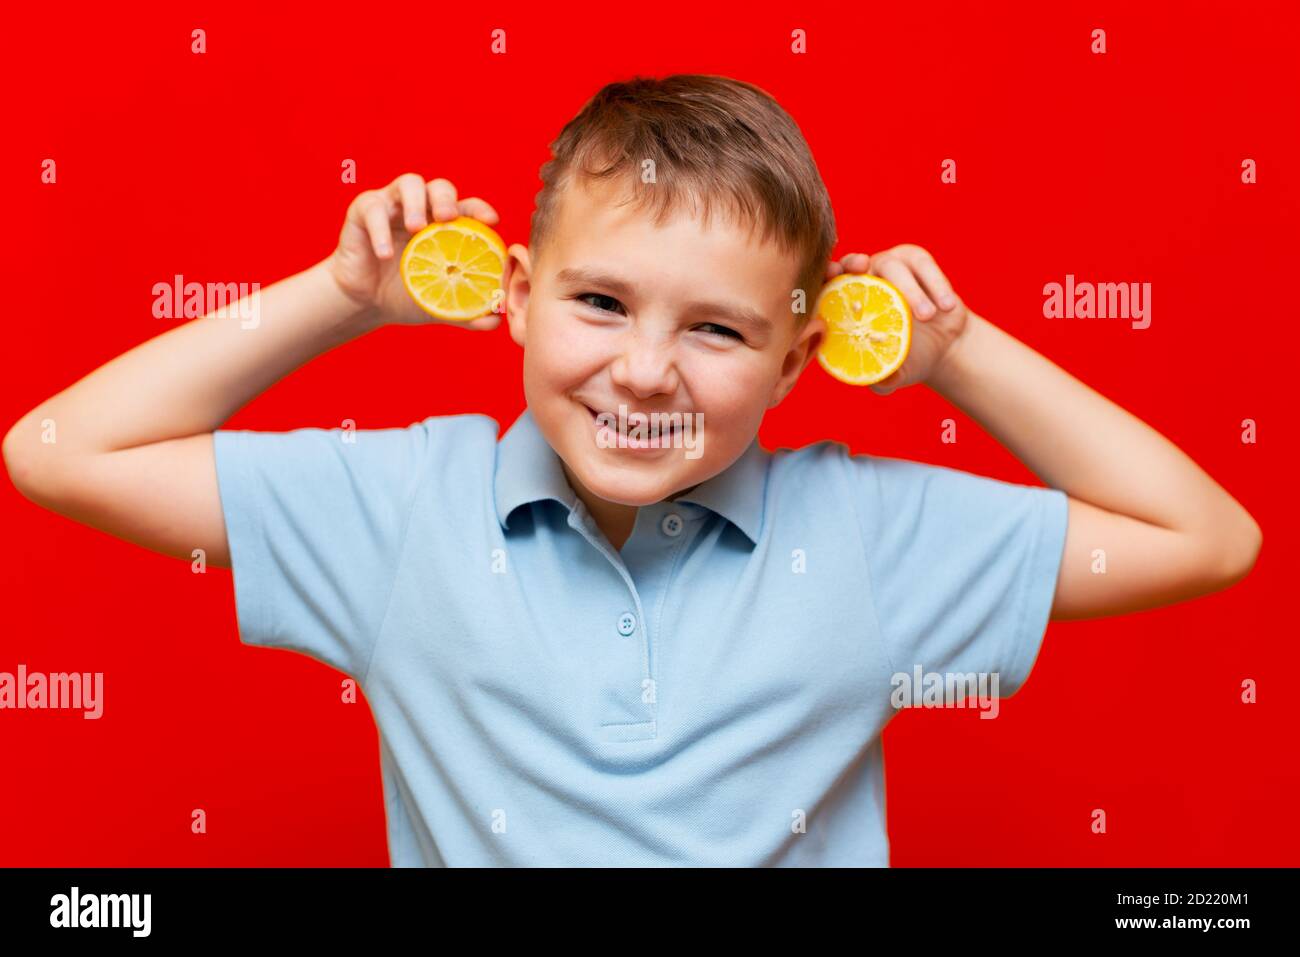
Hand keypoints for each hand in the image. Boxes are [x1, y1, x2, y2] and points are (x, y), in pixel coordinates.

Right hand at [327, 173, 502, 328]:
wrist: (367, 302)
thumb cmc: (408, 295)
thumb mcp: (440, 305)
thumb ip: (468, 312)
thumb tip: (496, 321)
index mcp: (445, 225)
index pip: (467, 207)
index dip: (480, 208)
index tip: (491, 220)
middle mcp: (423, 208)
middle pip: (440, 188)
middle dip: (446, 199)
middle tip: (447, 217)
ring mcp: (394, 205)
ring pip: (409, 184)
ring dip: (415, 203)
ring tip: (416, 228)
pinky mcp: (364, 210)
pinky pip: (373, 209)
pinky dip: (380, 230)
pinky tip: (386, 254)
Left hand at [824, 244, 970, 394]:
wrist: (943, 349)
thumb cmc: (907, 362)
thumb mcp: (893, 376)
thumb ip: (882, 379)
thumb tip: (881, 381)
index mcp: (845, 307)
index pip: (824, 289)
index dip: (822, 279)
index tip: (830, 277)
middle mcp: (862, 282)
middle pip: (850, 264)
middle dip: (851, 262)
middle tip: (862, 266)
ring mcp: (889, 269)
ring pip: (892, 265)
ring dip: (910, 291)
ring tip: (927, 317)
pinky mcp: (917, 262)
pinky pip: (923, 265)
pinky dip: (936, 285)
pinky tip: (946, 307)